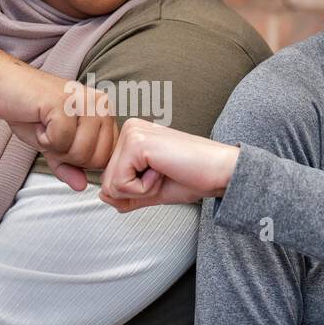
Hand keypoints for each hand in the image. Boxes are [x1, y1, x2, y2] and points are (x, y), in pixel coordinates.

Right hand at [0, 54, 117, 191]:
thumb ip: (70, 167)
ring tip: (45, 126)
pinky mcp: (64, 102)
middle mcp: (100, 105)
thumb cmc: (31, 113)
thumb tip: (82, 186)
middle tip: (51, 134)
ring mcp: (84, 102)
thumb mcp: (53, 146)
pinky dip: (44, 139)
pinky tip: (38, 121)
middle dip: (68, 157)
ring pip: (81, 152)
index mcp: (104, 114)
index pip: (107, 158)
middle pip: (96, 159)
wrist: (4, 85)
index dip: (81, 161)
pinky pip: (61, 141)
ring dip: (55, 147)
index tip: (62, 142)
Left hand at [99, 118, 240, 211]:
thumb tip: (103, 195)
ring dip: (140, 190)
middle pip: (106, 182)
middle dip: (135, 191)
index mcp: (132, 136)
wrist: (220, 173)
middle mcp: (129, 129)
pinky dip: (144, 188)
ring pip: (110, 185)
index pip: (110, 178)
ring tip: (164, 172)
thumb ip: (126, 194)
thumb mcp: (151, 190)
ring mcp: (132, 133)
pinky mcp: (136, 143)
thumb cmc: (192, 178)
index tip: (162, 176)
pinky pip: (121, 184)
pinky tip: (163, 171)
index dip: (134, 191)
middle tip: (164, 176)